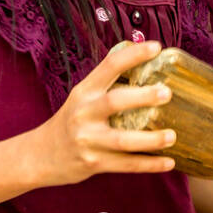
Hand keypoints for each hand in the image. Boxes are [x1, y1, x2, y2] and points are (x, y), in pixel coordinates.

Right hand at [29, 39, 177, 187]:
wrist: (39, 156)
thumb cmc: (71, 121)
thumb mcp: (82, 98)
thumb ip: (108, 85)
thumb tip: (144, 63)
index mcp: (85, 92)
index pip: (109, 67)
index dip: (133, 55)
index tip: (156, 47)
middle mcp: (84, 113)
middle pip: (114, 102)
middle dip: (142, 97)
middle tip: (167, 93)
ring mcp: (88, 140)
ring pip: (123, 140)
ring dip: (150, 139)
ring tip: (172, 135)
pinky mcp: (93, 163)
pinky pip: (126, 165)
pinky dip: (149, 165)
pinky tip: (169, 162)